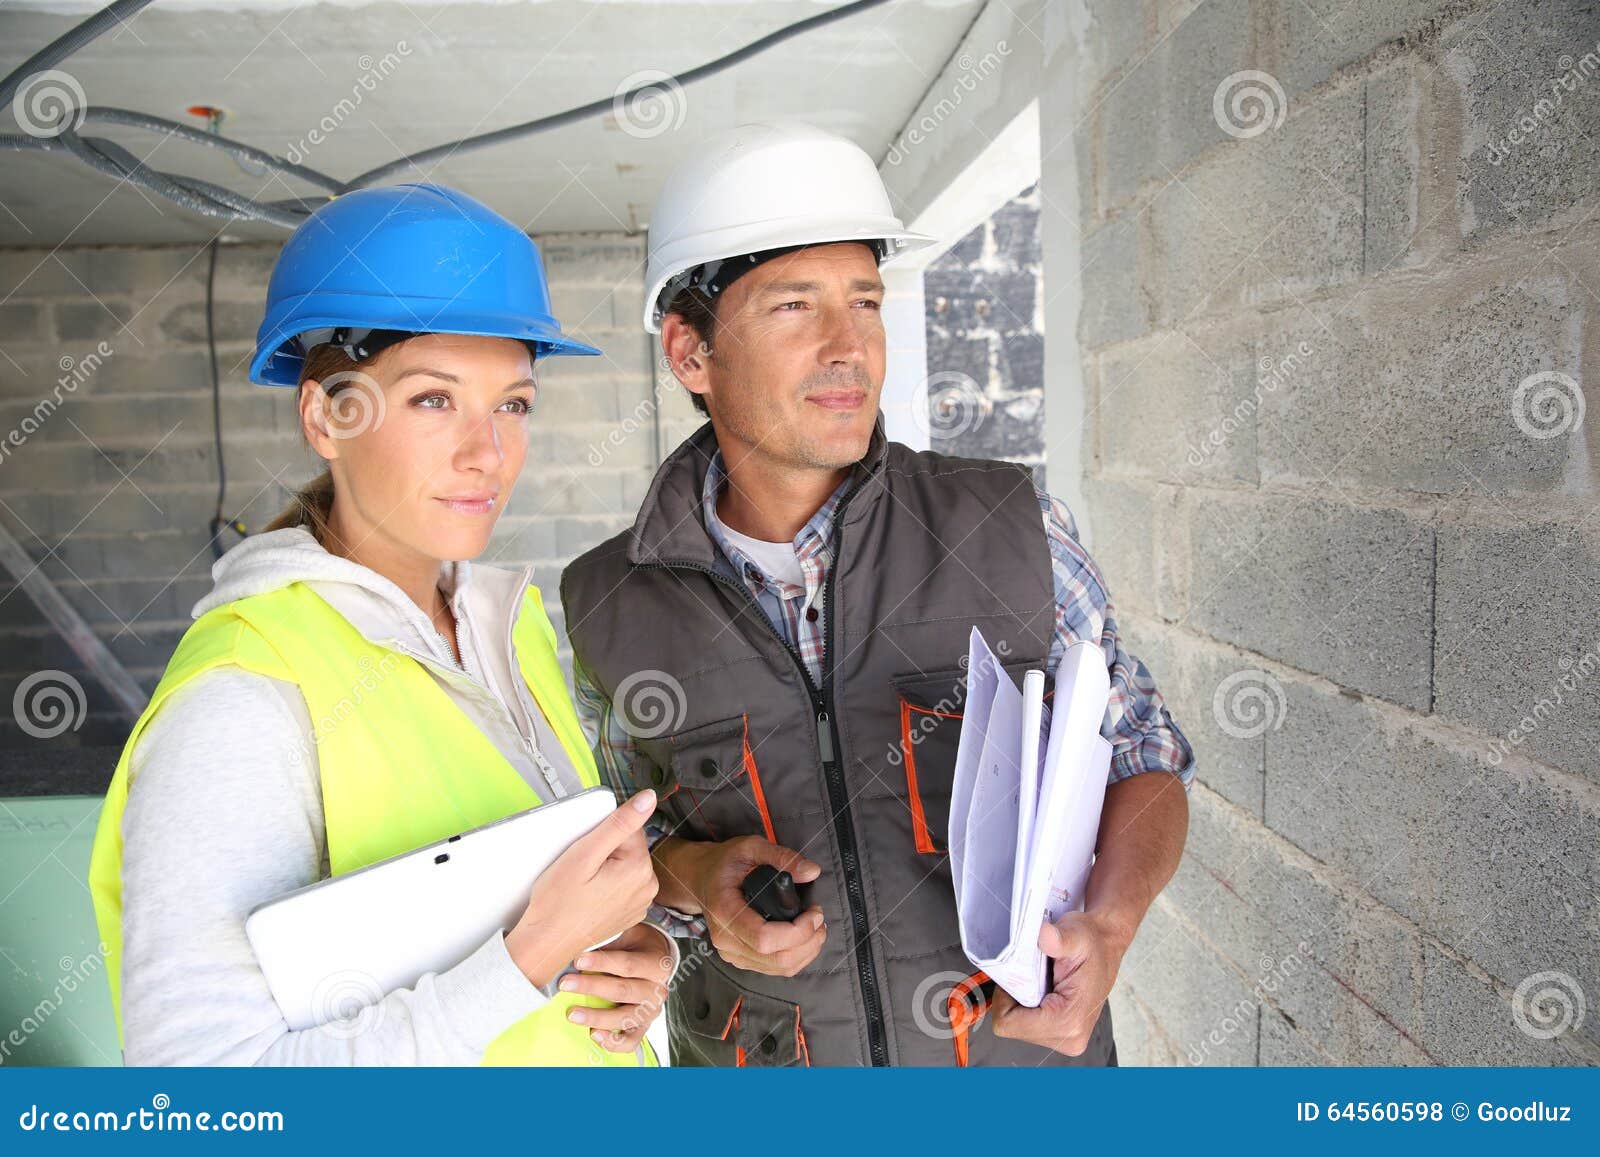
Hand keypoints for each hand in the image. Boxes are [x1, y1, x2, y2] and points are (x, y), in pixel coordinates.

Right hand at [505, 790, 659, 987]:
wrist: (548, 943)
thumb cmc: (558, 901)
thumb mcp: (585, 853)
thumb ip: (620, 823)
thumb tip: (649, 798)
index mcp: (640, 868)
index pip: (629, 828)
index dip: (602, 835)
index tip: (586, 853)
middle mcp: (648, 887)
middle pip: (628, 847)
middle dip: (605, 852)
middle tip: (581, 870)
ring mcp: (641, 903)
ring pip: (625, 866)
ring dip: (607, 869)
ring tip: (583, 885)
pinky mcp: (631, 914)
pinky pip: (623, 886)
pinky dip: (608, 887)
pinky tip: (589, 898)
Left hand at [557, 923, 675, 1052]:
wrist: (654, 961)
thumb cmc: (636, 947)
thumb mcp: (629, 934)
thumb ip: (610, 938)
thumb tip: (579, 939)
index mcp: (657, 965)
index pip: (628, 964)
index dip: (602, 963)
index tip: (578, 960)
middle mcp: (657, 991)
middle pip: (623, 991)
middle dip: (592, 987)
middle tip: (565, 984)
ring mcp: (650, 1012)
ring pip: (625, 1018)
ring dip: (597, 1017)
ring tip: (572, 1014)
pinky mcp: (643, 1028)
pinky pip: (630, 1042)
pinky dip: (613, 1042)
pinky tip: (594, 1035)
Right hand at [677, 834, 825, 976]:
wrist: (701, 878)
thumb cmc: (725, 863)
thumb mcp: (750, 847)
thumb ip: (781, 856)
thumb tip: (811, 871)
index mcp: (725, 912)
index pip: (764, 939)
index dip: (797, 932)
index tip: (814, 912)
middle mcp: (726, 939)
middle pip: (776, 958)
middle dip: (808, 942)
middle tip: (819, 918)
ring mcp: (732, 953)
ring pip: (779, 968)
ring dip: (806, 951)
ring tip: (816, 927)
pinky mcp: (741, 959)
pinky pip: (775, 968)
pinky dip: (797, 957)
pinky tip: (804, 937)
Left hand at [990, 910, 1128, 1055]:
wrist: (1106, 946)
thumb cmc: (1092, 942)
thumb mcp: (1075, 934)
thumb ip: (1058, 938)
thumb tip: (1044, 934)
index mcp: (1069, 1021)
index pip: (1007, 1023)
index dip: (1004, 995)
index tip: (1019, 973)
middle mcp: (1069, 1038)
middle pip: (1010, 1025)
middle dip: (1013, 997)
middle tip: (1032, 974)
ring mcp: (1066, 1039)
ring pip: (1016, 1025)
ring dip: (1021, 1000)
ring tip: (1040, 979)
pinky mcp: (1061, 1035)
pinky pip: (1025, 1023)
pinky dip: (1027, 1004)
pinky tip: (1042, 988)